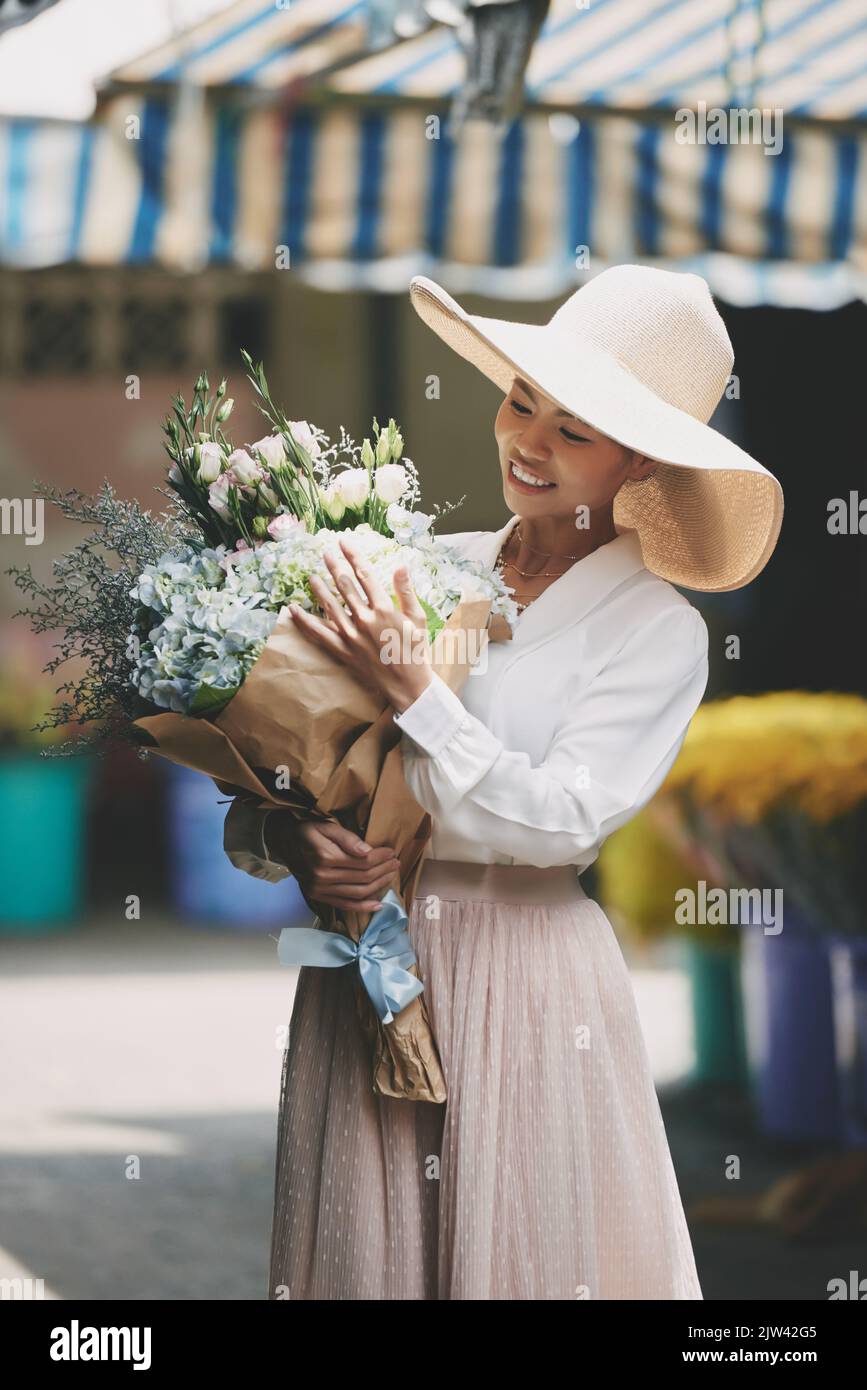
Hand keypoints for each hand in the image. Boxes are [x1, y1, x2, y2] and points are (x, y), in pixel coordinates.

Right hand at [273, 818, 400, 912]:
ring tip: (391, 876)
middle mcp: (322, 877)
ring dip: (378, 886)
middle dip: (383, 870)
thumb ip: (347, 838)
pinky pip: (345, 905)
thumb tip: (367, 851)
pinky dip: (363, 907)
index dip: (381, 857)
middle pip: (363, 877)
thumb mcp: (325, 826)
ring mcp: (320, 890)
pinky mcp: (319, 897)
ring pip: (358, 892)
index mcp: (325, 857)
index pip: (363, 861)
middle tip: (396, 863)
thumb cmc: (307, 831)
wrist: (283, 843)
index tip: (391, 852)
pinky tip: (378, 904)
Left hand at [287, 535, 432, 712]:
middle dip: (334, 567)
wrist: (407, 685)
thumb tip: (400, 564)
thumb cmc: (416, 650)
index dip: (353, 556)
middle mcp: (365, 619)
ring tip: (311, 575)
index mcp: (385, 609)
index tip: (343, 542)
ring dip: (319, 589)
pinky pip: (319, 634)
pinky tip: (293, 610)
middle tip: (324, 553)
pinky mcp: (343, 651)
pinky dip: (304, 621)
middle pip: (345, 586)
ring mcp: (351, 636)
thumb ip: (406, 591)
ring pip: (330, 606)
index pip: (365, 574)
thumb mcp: (417, 618)